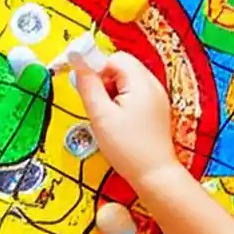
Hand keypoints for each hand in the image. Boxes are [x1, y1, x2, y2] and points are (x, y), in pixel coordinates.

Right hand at [74, 52, 179, 188]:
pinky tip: (117, 121)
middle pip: (121, 67)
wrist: (154, 175)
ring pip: (126, 80)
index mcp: (141, 82)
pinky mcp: (155, 108)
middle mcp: (153, 85)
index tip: (85, 86)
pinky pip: (134, 93)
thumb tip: (77, 60)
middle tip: (97, 104)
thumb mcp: (100, 115)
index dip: (96, 68)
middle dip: (104, 81)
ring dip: (111, 92)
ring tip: (107, 115)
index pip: (114, 57)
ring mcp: (156, 97)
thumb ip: (88, 85)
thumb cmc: (128, 148)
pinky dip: (121, 101)